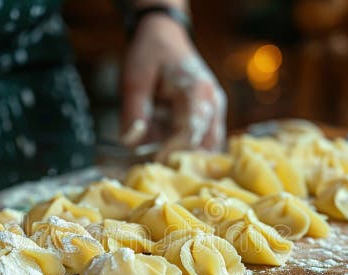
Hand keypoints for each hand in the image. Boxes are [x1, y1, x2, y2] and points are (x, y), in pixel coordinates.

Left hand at [121, 13, 226, 157]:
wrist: (165, 36)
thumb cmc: (151, 53)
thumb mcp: (134, 79)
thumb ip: (132, 113)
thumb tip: (132, 143)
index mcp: (197, 90)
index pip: (192, 130)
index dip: (173, 149)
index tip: (154, 159)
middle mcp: (213, 102)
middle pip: (205, 145)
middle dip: (181, 158)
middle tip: (155, 165)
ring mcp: (215, 111)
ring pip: (208, 148)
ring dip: (186, 156)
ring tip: (160, 156)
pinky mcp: (210, 118)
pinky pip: (203, 143)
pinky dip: (187, 150)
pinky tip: (167, 149)